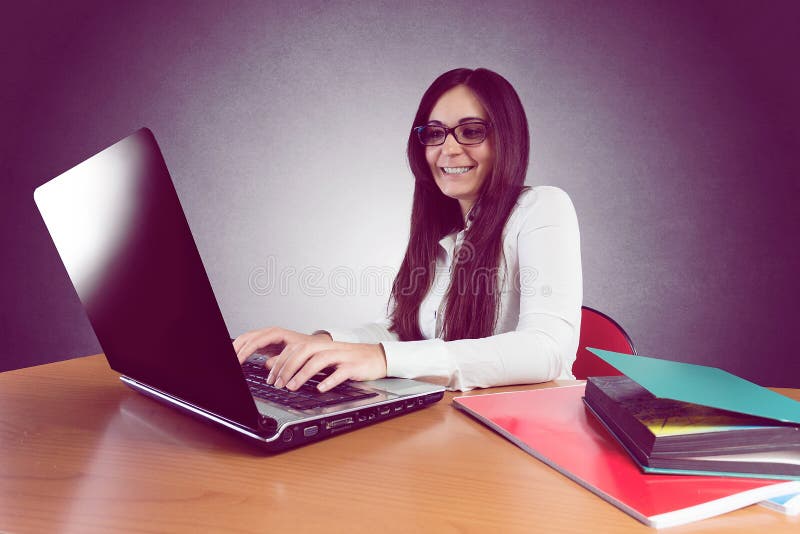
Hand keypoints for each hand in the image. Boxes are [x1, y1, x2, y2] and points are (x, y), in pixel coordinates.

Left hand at [232, 327, 386, 391]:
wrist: (377, 357)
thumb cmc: (348, 359)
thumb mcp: (322, 359)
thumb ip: (301, 362)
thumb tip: (274, 367)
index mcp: (320, 345)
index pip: (295, 348)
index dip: (280, 362)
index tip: (271, 377)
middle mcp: (329, 347)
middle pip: (304, 351)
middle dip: (288, 368)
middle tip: (278, 384)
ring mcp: (342, 356)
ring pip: (319, 360)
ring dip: (303, 374)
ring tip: (292, 387)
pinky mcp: (354, 366)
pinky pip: (341, 372)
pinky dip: (329, 380)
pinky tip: (320, 389)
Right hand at [233, 326, 329, 363]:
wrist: (316, 345)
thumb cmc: (309, 347)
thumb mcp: (297, 354)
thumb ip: (282, 359)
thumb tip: (268, 365)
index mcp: (277, 333)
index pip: (256, 341)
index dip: (246, 351)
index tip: (238, 360)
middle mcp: (270, 333)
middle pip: (247, 337)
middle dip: (237, 348)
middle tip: (232, 360)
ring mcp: (267, 337)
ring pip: (246, 339)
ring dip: (238, 348)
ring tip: (233, 358)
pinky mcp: (266, 344)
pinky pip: (250, 344)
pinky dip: (243, 350)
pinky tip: (239, 357)